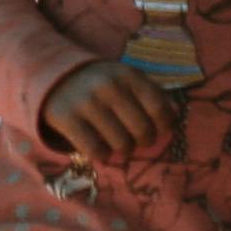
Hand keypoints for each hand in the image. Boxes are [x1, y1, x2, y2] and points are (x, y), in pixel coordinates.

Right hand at [40, 59, 174, 159]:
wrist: (55, 77)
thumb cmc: (100, 83)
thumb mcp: (126, 79)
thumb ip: (151, 94)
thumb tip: (175, 116)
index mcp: (127, 74)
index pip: (158, 107)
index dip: (165, 125)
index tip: (162, 131)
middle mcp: (108, 86)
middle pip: (141, 129)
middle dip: (145, 141)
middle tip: (139, 142)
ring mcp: (85, 102)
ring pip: (120, 143)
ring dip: (124, 150)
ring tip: (120, 146)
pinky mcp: (65, 118)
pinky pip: (95, 150)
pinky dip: (103, 156)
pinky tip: (102, 151)